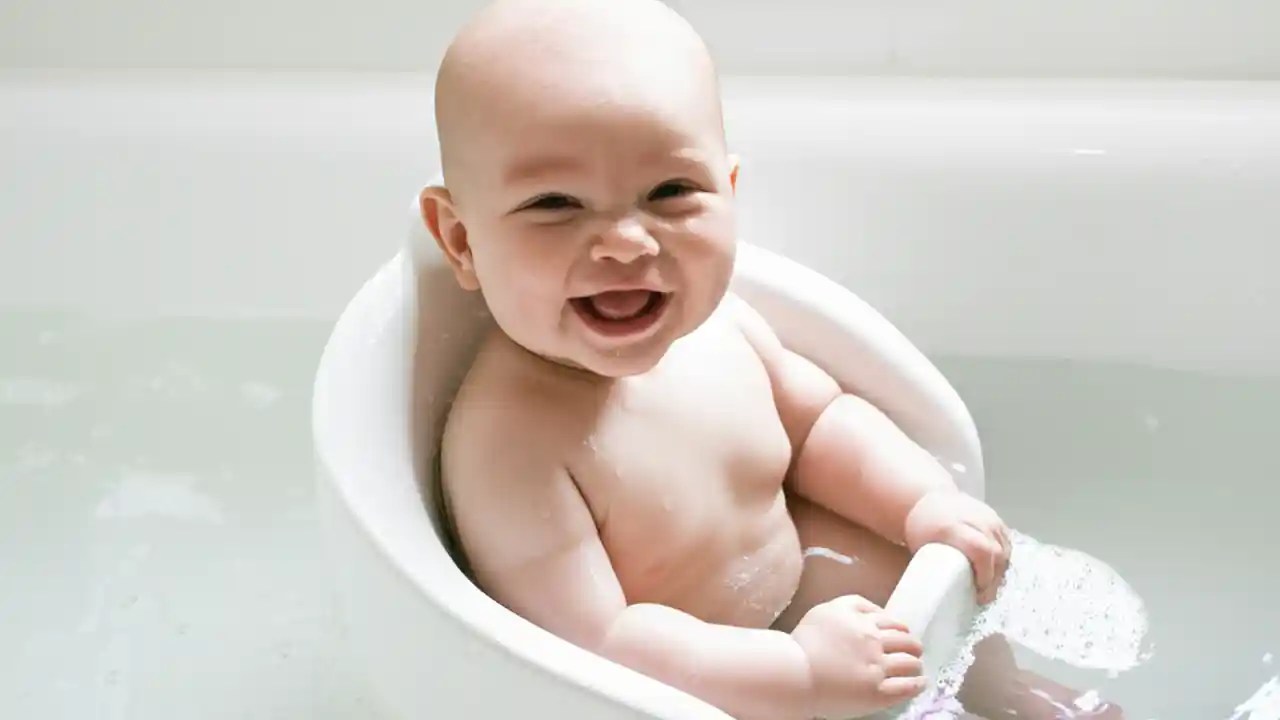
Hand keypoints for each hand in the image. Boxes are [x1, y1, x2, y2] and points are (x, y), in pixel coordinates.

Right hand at [790, 595, 925, 718]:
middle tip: (914, 651)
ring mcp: (877, 666)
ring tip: (917, 668)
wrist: (794, 672)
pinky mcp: (877, 692)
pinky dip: (917, 684)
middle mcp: (873, 641)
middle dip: (913, 646)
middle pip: (906, 641)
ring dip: (916, 664)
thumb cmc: (803, 642)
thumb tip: (877, 611)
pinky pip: (906, 687)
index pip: (891, 622)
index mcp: (860, 620)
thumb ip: (852, 605)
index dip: (901, 629)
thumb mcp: (825, 610)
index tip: (902, 635)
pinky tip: (920, 683)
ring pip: (910, 663)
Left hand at [904, 489, 1010, 603]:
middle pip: (998, 554)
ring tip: (987, 587)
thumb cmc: (922, 527)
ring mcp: (991, 518)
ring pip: (1006, 551)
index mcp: (955, 526)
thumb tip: (936, 598)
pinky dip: (1002, 561)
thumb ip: (931, 566)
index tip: (977, 592)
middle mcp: (978, 520)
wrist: (931, 498)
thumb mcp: (920, 545)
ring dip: (999, 572)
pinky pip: (1007, 544)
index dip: (985, 574)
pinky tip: (993, 573)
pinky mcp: (998, 520)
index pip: (981, 551)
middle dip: (993, 580)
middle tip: (983, 597)